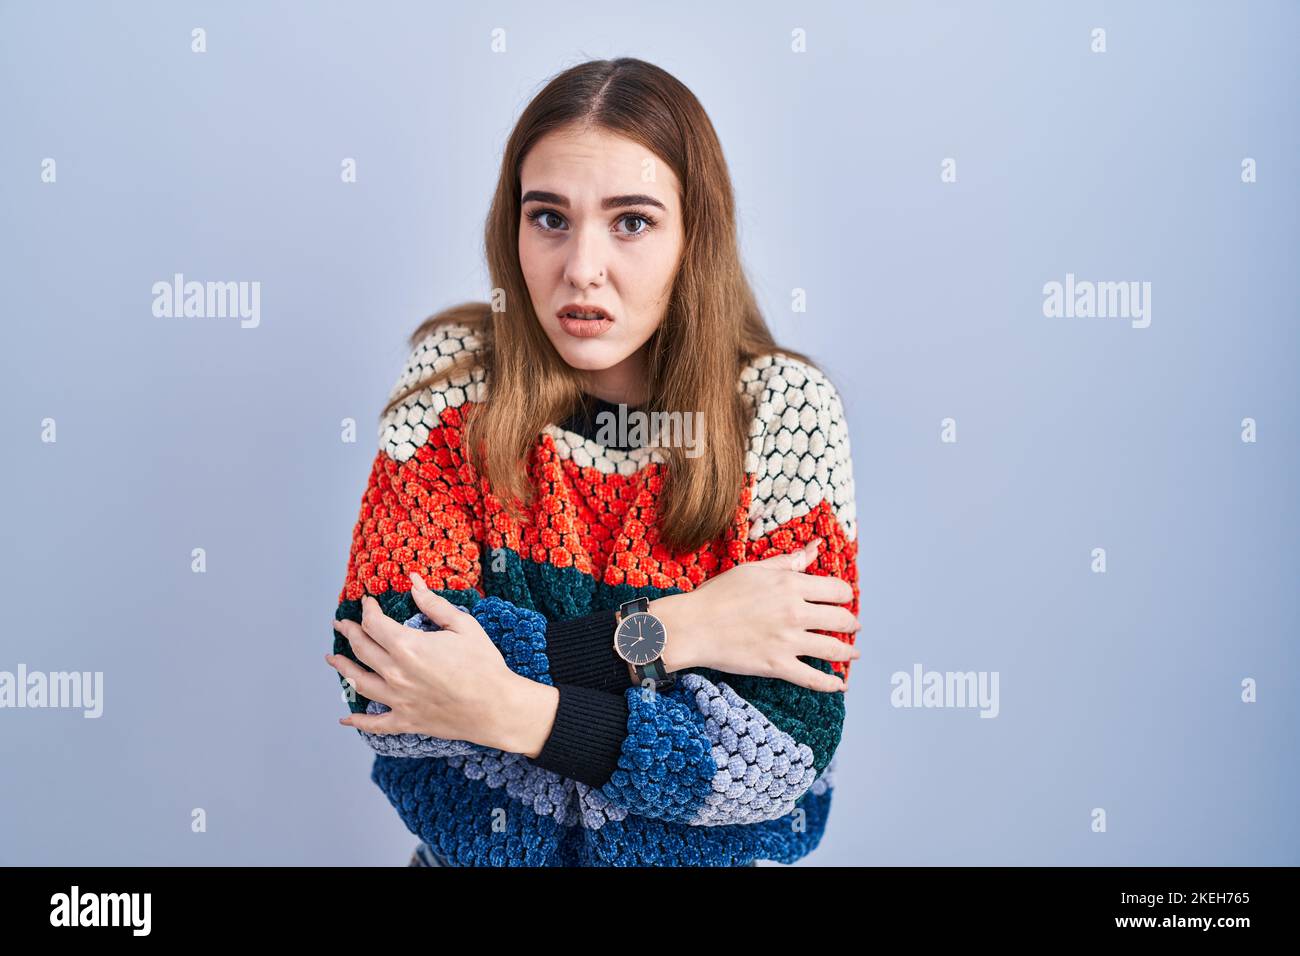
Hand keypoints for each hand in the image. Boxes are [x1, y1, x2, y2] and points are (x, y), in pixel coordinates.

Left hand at [326, 575, 522, 746]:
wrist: (497, 707)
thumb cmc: (484, 664)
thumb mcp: (463, 626)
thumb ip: (434, 604)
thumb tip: (414, 582)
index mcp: (408, 646)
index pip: (374, 623)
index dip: (368, 610)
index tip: (368, 602)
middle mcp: (396, 673)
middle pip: (362, 649)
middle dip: (350, 632)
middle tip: (342, 624)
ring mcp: (398, 700)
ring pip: (359, 682)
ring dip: (343, 668)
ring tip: (333, 660)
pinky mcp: (406, 721)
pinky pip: (375, 723)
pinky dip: (358, 721)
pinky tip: (345, 718)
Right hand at [650, 537, 860, 692]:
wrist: (693, 626)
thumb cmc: (719, 594)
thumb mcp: (754, 570)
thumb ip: (788, 562)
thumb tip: (814, 547)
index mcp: (790, 584)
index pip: (837, 590)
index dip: (845, 596)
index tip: (843, 600)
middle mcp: (795, 612)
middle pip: (842, 620)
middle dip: (851, 624)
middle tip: (852, 628)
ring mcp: (788, 640)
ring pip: (834, 649)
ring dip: (848, 653)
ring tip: (852, 654)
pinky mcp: (777, 665)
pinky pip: (814, 679)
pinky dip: (831, 684)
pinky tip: (839, 684)